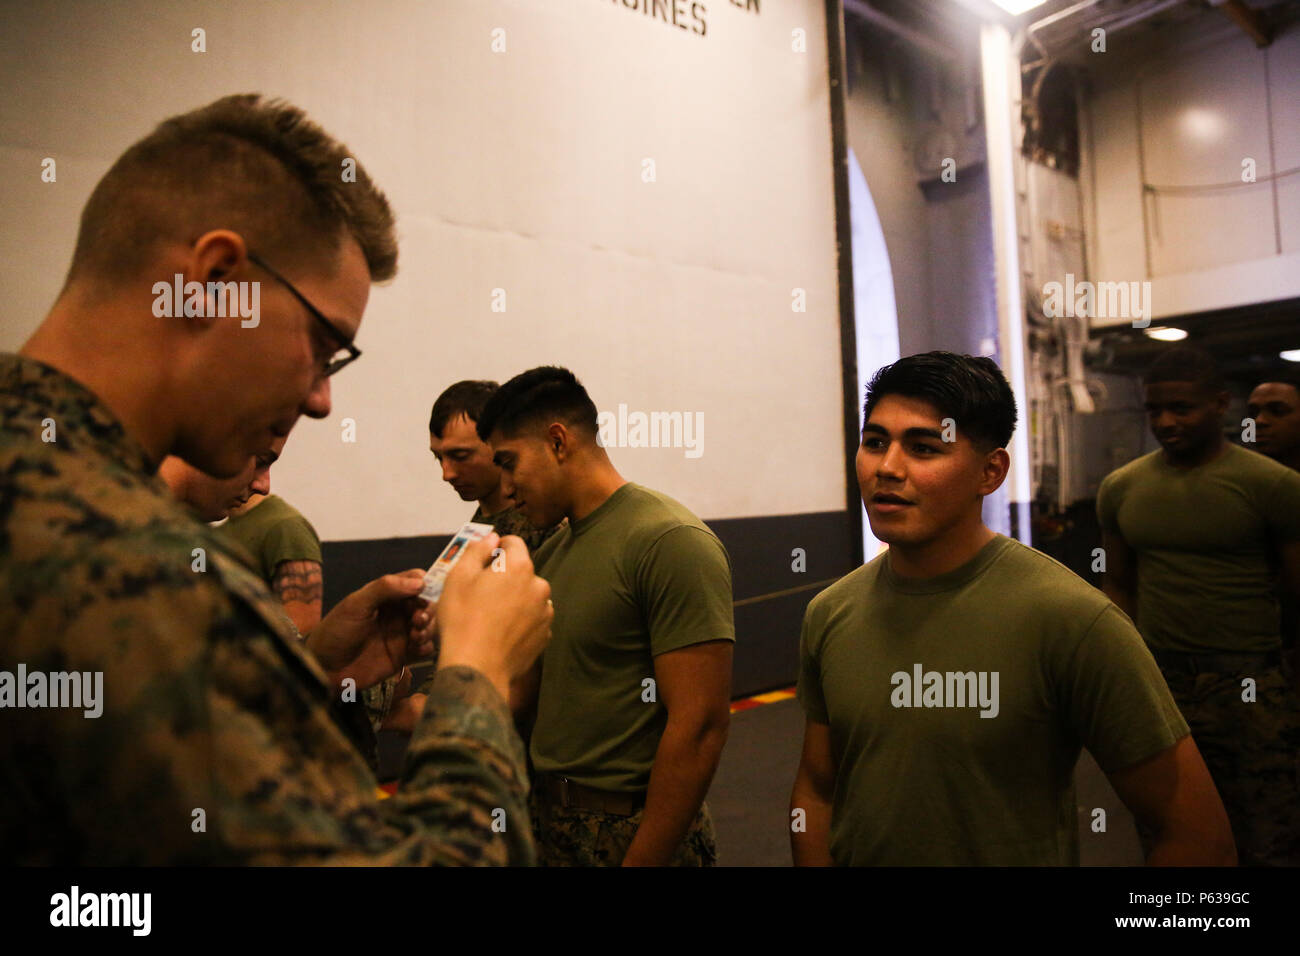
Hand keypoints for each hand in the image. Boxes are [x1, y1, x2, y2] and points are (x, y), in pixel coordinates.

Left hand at [305, 569, 432, 692]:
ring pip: (428, 625)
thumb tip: (419, 581)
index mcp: (385, 596)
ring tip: (416, 635)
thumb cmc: (336, 632)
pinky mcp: (404, 655)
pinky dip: (427, 646)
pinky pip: (425, 648)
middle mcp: (396, 613)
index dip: (423, 584)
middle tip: (418, 618)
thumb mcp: (355, 605)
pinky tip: (418, 648)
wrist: (324, 670)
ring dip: (428, 627)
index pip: (412, 582)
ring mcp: (401, 634)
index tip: (425, 590)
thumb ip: (384, 589)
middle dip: (428, 608)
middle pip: (425, 603)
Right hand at [435, 534, 552, 701]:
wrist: (477, 668)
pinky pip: (532, 619)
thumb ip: (476, 550)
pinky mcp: (545, 635)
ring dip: (515, 599)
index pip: (514, 542)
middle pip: (522, 571)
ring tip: (491, 616)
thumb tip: (491, 537)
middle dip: (505, 576)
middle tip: (481, 594)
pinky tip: (501, 632)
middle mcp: (539, 586)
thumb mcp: (458, 577)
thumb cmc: (462, 619)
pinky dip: (520, 621)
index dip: (496, 547)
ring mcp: (545, 612)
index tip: (483, 561)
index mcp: (519, 567)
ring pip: (528, 595)